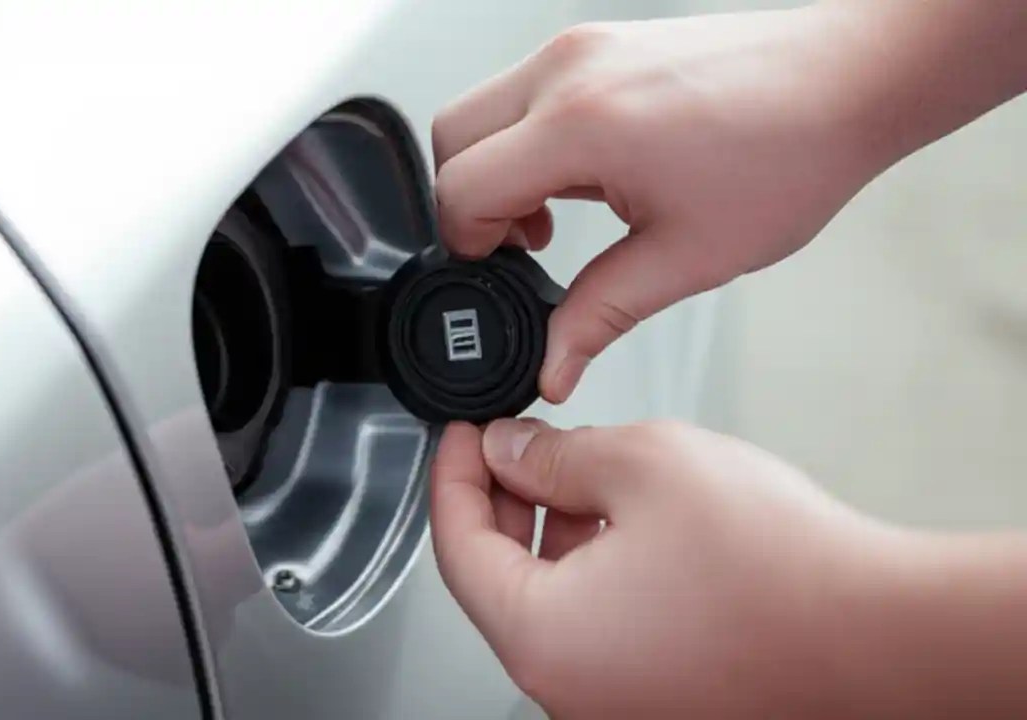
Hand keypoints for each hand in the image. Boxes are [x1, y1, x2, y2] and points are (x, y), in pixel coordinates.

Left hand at [430, 419, 908, 717]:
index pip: (456, 547)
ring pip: (552, 602)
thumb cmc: (781, 568)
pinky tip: (627, 524)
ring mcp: (612, 700)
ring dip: (552, 533)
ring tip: (584, 474)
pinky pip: (598, 628)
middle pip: (500, 579)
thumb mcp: (643, 464)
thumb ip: (554, 455)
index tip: (463, 433)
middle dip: (503, 501)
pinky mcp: (655, 699)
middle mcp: (567, 686)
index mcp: (543, 638)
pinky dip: (595, 572)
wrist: (885, 639)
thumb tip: (508, 452)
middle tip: (517, 443)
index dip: (453, 474)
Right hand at [432, 8, 884, 401]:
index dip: (466, 247)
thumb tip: (552, 368)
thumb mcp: (686, 256)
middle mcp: (567, 71)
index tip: (500, 276)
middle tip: (518, 251)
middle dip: (467, 204)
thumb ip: (599, 314)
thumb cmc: (790, 153)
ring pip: (482, 111)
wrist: (849, 80)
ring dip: (497, 170)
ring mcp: (580, 48)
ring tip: (554, 219)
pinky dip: (526, 141)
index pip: (462, 187)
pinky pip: (523, 94)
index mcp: (582, 125)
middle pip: (450, 138)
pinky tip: (579, 180)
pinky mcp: (598, 44)